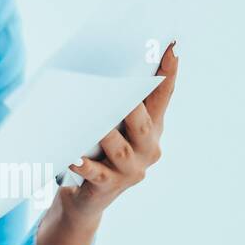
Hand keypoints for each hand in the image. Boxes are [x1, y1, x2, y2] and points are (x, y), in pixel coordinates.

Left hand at [59, 41, 178, 222]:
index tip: (172, 46)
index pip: (163, 96)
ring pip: (120, 148)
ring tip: (93, 123)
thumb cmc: (96, 149)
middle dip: (132, 104)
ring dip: (106, 135)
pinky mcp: (110, 186)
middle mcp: (149, 148)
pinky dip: (84, 165)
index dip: (168, 72)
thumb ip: (110, 101)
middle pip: (142, 123)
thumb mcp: (109, 124)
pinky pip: (96, 174)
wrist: (85, 198)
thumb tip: (95, 67)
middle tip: (121, 85)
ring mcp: (131, 170)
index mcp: (152, 127)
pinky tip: (73, 157)